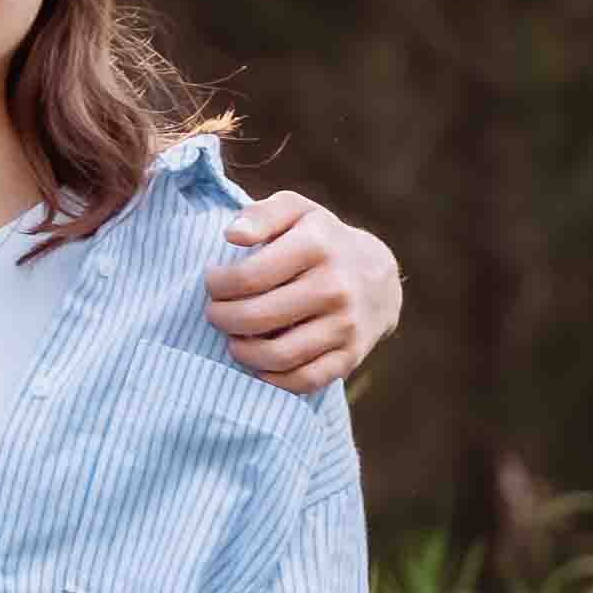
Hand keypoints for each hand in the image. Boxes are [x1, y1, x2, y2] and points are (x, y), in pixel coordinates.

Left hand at [204, 194, 399, 394]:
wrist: (380, 277)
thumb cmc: (322, 240)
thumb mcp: (296, 211)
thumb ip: (260, 214)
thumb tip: (232, 235)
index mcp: (316, 246)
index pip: (247, 276)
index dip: (217, 285)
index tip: (212, 283)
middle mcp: (334, 287)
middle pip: (257, 317)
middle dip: (222, 318)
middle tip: (215, 313)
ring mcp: (346, 325)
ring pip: (279, 355)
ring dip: (242, 352)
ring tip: (234, 338)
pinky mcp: (351, 356)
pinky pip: (305, 380)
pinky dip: (274, 379)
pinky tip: (258, 364)